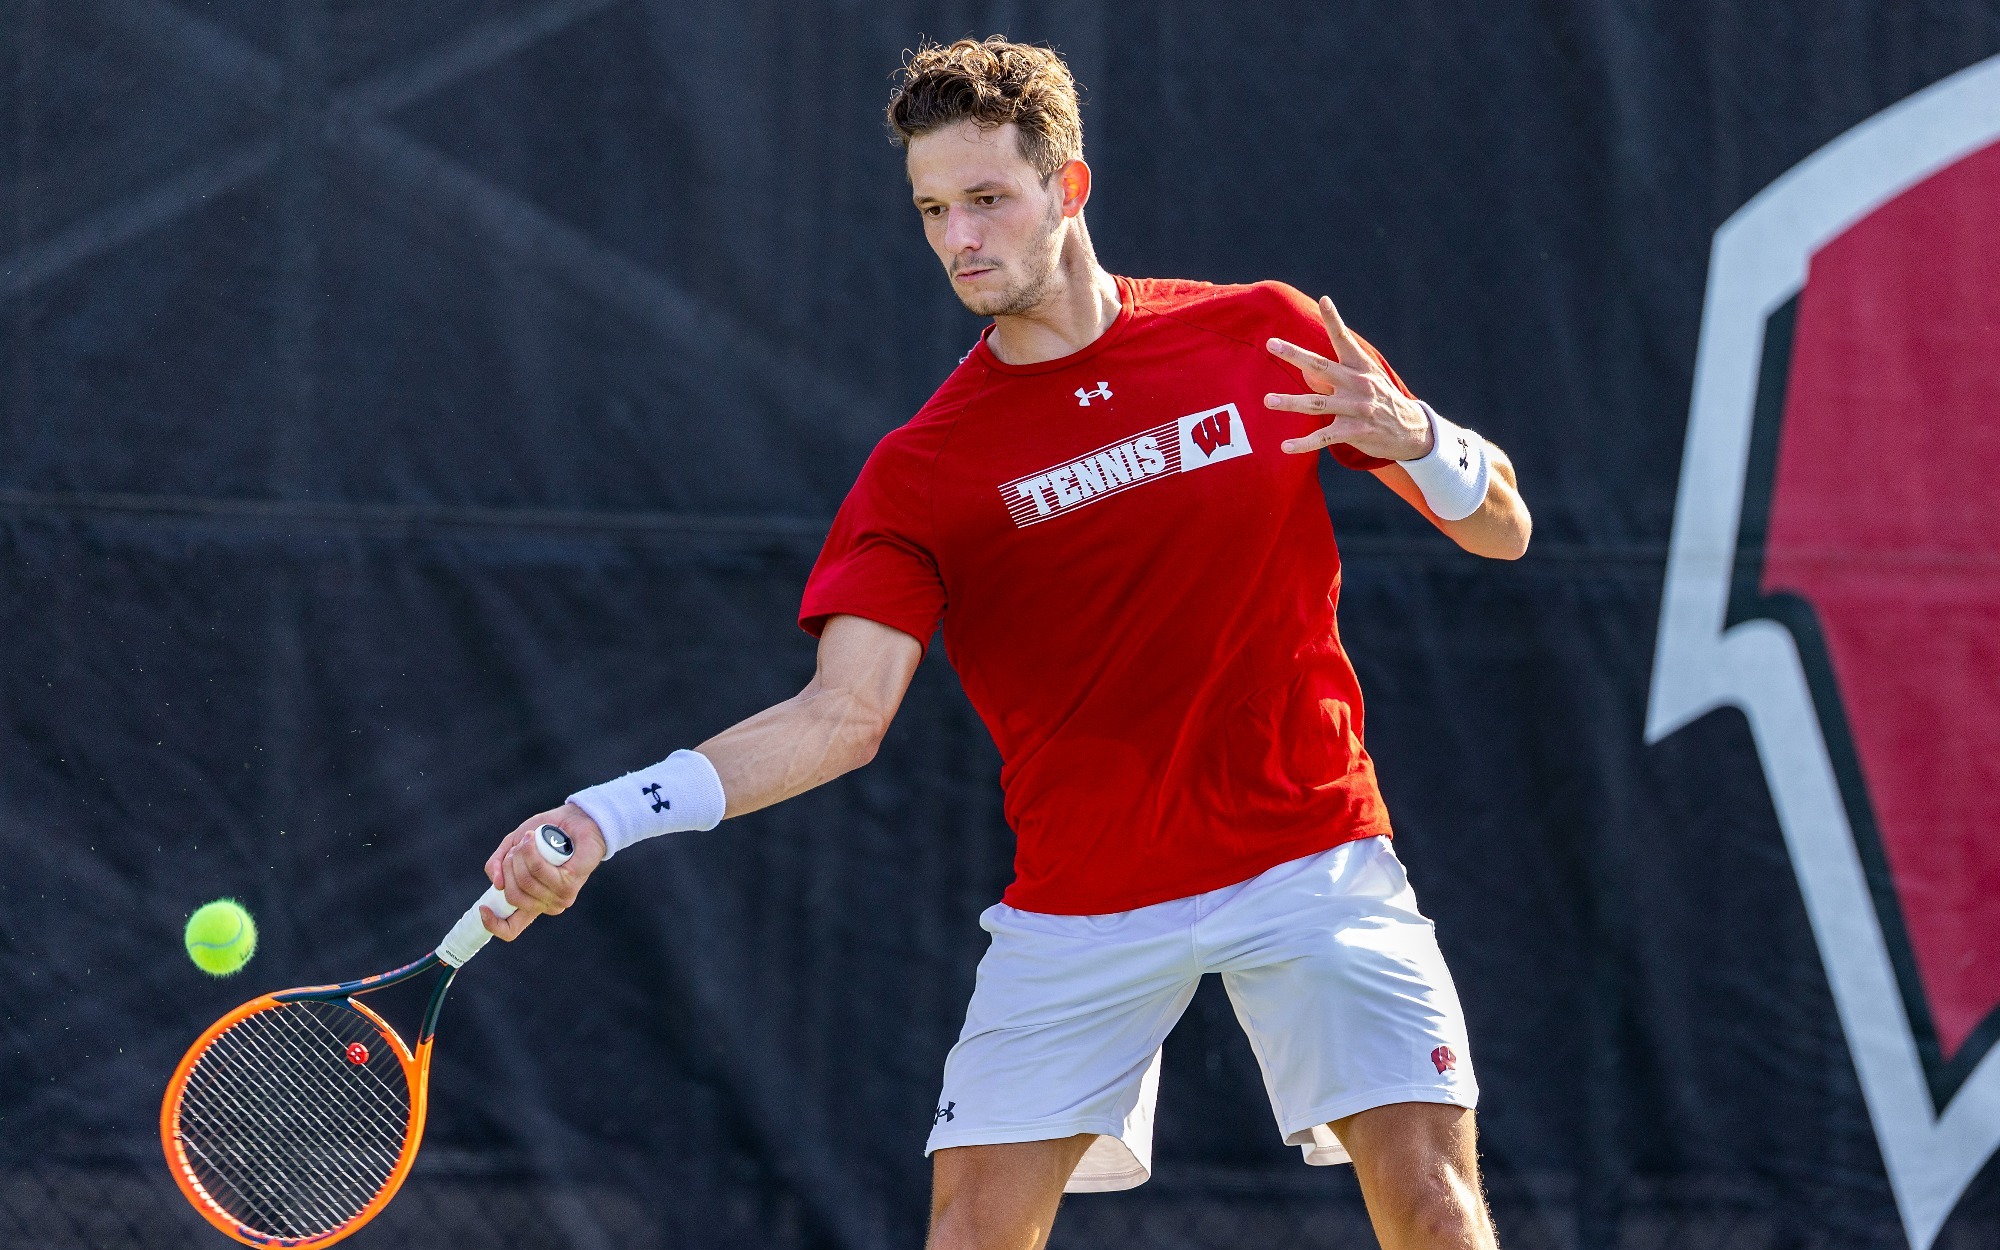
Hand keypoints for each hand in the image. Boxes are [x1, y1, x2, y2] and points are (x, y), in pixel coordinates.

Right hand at [479, 803, 606, 940]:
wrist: (576, 820)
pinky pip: (539, 870)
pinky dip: (531, 851)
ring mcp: (560, 896)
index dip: (493, 925)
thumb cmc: (545, 836)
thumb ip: (498, 864)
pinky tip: (533, 838)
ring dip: (519, 854)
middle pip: (513, 896)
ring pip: (525, 881)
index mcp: (531, 902)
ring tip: (528, 839)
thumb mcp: (512, 847)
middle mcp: (546, 904)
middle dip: (508, 867)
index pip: (511, 930)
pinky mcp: (570, 883)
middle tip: (518, 848)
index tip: (483, 908)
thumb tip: (496, 883)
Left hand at [1264, 297, 1433, 461]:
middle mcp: (1358, 384)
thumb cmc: (1382, 400)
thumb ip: (1338, 373)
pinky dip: (1303, 443)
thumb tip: (1306, 369)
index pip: (1344, 339)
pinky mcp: (1354, 431)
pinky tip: (1285, 447)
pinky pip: (1324, 437)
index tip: (1324, 300)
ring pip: (1316, 404)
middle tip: (1271, 344)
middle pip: (1321, 367)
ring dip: (1290, 402)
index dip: (1334, 320)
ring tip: (1268, 400)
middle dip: (1295, 355)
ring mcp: (1356, 408)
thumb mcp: (1368, 379)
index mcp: (1361, 367)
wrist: (1412, 431)